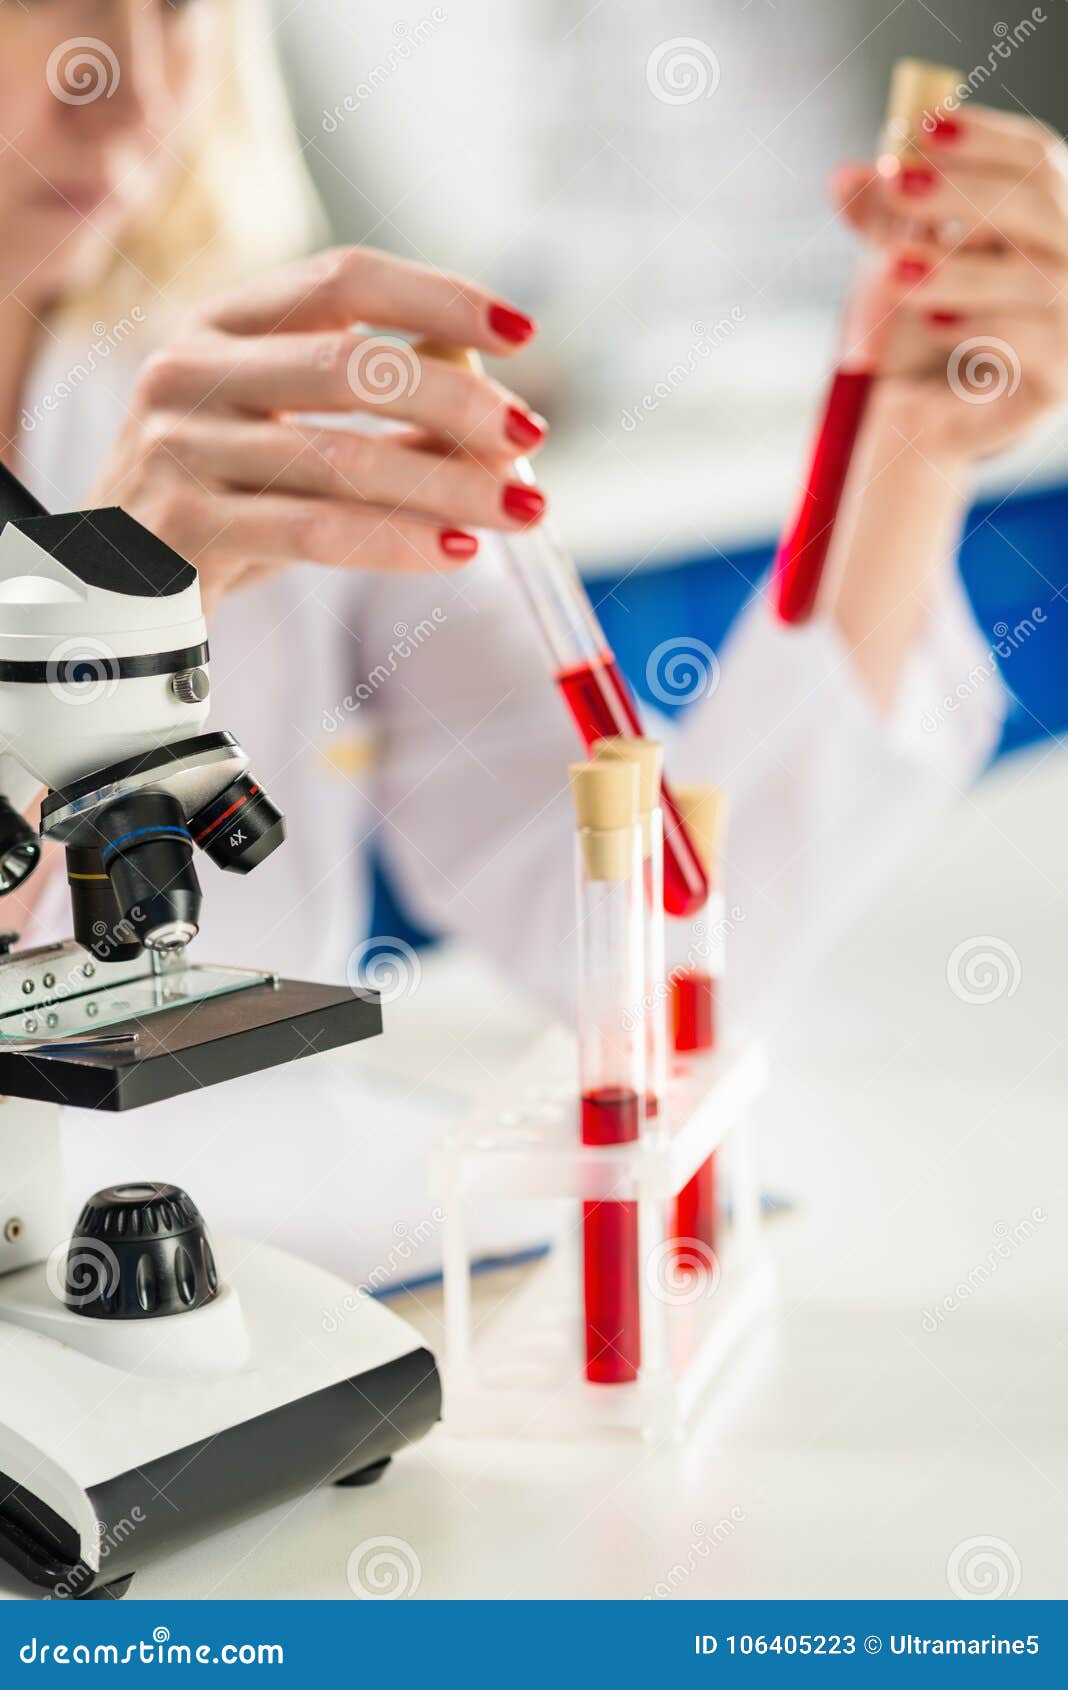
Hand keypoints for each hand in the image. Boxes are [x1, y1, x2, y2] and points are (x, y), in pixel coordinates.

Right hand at [88, 248, 548, 612]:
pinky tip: (459, 552)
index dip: (439, 297)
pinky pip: (316, 532)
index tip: (523, 331)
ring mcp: (180, 447)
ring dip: (451, 487)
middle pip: (352, 366)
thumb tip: (498, 415)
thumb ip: (381, 414)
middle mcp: (190, 369)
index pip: (342, 279)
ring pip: (344, 460)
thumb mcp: (290, 434)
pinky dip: (400, 543)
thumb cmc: (225, 499)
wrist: (114, 585)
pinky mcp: (185, 527)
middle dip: (459, 403)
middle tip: (530, 436)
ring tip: (524, 507)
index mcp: (223, 322)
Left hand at [834, 105, 1067, 462]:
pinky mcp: (1059, 380)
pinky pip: (1037, 341)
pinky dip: (982, 326)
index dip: (984, 138)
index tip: (923, 129)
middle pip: (1042, 203)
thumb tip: (844, 179)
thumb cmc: (911, 338)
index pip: (1034, 159)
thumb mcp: (891, 267)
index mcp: (1039, 222)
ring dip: (960, 266)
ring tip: (896, 270)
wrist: (913, 423)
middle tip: (899, 186)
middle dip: (964, 191)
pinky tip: (935, 325)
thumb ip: (880, 222)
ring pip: (1040, 275)